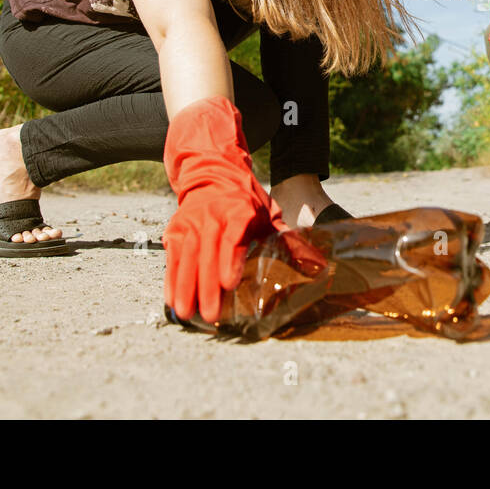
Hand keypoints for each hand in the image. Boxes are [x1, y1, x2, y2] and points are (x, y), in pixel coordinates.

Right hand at [162, 96, 321, 321]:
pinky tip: (172, 300)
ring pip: (187, 257)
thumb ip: (290, 242)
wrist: (212, 174)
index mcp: (239, 210)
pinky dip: (171, 279)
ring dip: (185, 287)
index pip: (234, 236)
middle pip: (208, 252)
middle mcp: (212, 215)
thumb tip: (318, 266)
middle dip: (207, 285)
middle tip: (211, 313)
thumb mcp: (270, 215)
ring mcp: (191, 222)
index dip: (230, 260)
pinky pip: (173, 257)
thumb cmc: (246, 201)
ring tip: (186, 313)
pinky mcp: (176, 230)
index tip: (229, 283)